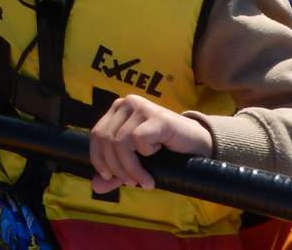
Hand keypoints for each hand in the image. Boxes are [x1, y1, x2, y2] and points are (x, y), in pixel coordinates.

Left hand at [88, 95, 212, 193]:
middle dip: (116, 167)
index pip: (96, 135)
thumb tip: (95, 187)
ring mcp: (141, 107)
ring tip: (144, 180)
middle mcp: (126, 103)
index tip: (108, 177)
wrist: (196, 144)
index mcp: (117, 110)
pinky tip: (157, 153)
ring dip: (131, 167)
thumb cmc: (164, 151)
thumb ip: (116, 173)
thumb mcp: (136, 162)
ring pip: (120, 141)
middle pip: (106, 139)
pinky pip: (138, 138)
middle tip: (131, 183)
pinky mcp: (157, 116)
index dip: (98, 158)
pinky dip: (145, 153)